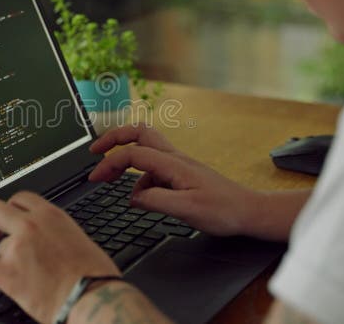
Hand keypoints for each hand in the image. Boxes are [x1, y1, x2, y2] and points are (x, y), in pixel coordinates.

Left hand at [0, 191, 120, 323]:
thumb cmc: (95, 274)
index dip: (12, 207)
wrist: (93, 297)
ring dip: (2, 256)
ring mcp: (17, 248)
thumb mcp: (78, 238)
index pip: (21, 197)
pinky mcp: (7, 273)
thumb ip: (57, 231)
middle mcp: (31, 226)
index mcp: (51, 216)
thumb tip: (49, 236)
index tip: (11, 217)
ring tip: (18, 272)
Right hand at [88, 124, 259, 235]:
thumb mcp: (186, 210)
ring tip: (113, 181)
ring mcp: (178, 164)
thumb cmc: (223, 210)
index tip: (94, 178)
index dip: (109, 164)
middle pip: (138, 132)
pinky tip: (141, 197)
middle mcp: (174, 158)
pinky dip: (140, 177)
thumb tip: (133, 197)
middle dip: (113, 138)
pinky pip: (153, 167)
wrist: (249, 211)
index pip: (132, 154)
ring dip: (125, 160)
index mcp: (173, 164)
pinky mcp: (181, 173)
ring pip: (145, 147)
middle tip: (95, 151)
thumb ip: (155, 201)